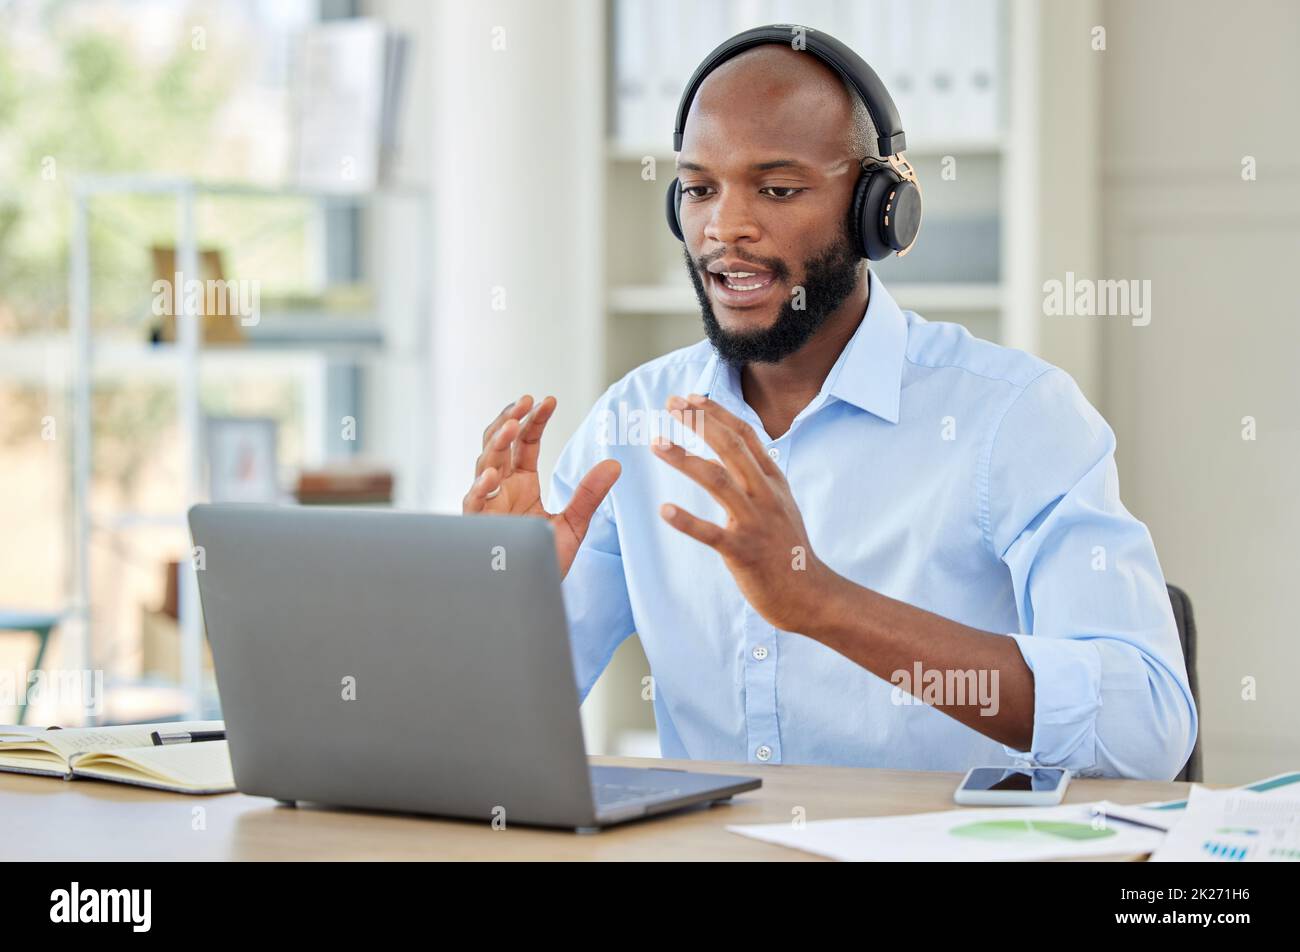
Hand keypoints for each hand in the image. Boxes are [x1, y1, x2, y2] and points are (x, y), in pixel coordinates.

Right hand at [463, 394, 620, 578]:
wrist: (531, 595)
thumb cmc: (545, 559)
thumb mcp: (574, 524)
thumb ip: (590, 494)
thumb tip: (615, 464)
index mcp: (521, 482)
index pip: (525, 442)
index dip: (534, 419)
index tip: (548, 399)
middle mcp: (501, 488)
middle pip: (498, 443)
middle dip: (509, 420)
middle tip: (525, 402)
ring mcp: (487, 505)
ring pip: (483, 464)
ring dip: (495, 443)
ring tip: (512, 425)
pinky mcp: (478, 527)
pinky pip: (473, 504)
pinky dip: (480, 489)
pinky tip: (492, 476)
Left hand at [650, 393, 836, 631]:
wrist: (811, 595)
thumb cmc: (789, 550)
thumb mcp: (782, 503)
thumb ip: (761, 476)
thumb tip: (741, 450)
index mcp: (772, 481)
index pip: (745, 435)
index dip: (717, 413)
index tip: (690, 397)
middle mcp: (765, 495)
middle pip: (730, 447)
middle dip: (699, 422)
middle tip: (669, 404)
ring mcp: (755, 522)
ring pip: (717, 481)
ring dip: (685, 459)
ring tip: (657, 444)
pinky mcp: (743, 552)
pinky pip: (712, 533)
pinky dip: (687, 521)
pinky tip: (665, 510)